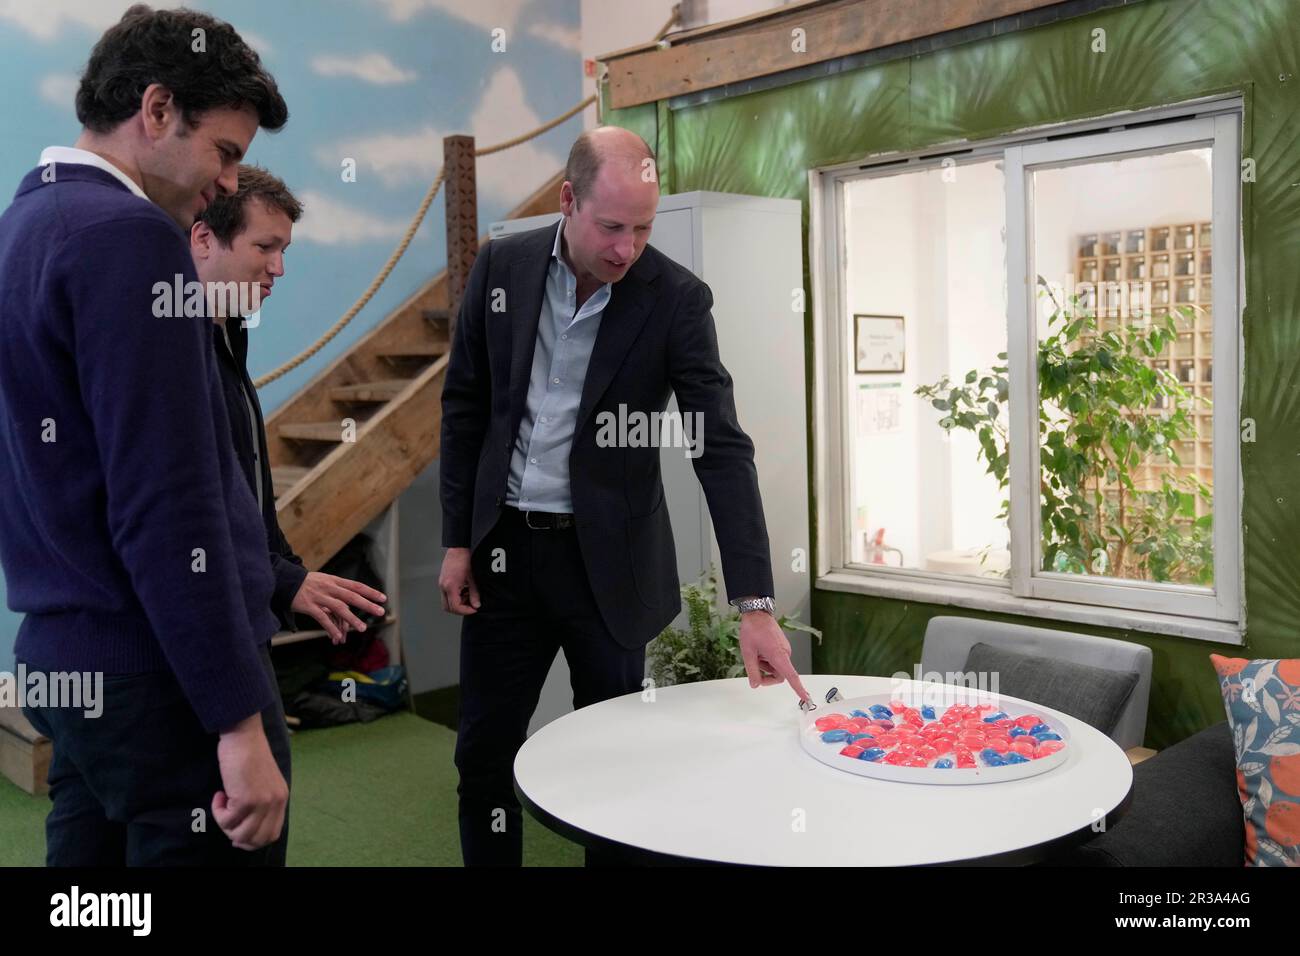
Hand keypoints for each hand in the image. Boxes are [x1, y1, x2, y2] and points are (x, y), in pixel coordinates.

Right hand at [213, 713, 288, 850]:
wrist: (243, 735)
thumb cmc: (249, 755)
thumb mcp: (264, 782)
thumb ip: (261, 802)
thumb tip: (244, 830)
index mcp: (281, 798)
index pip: (272, 834)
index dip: (253, 841)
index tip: (237, 835)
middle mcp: (275, 802)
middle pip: (257, 840)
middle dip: (237, 836)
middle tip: (226, 819)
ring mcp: (262, 802)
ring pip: (240, 835)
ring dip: (226, 824)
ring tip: (223, 803)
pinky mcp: (246, 799)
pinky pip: (226, 821)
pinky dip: (218, 811)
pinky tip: (220, 793)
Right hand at [290, 571, 385, 643]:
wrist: (285, 580)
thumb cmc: (308, 584)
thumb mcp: (325, 581)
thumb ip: (338, 591)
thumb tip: (351, 604)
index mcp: (335, 581)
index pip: (356, 586)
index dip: (370, 592)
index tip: (383, 598)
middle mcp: (329, 588)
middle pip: (351, 596)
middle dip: (367, 604)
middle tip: (380, 612)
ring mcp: (319, 597)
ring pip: (339, 608)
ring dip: (351, 619)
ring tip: (362, 628)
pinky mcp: (309, 606)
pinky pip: (322, 618)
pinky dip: (330, 628)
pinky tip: (338, 636)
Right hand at [439, 547, 479, 614]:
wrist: (459, 547)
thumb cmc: (466, 559)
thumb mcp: (473, 578)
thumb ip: (474, 593)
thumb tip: (476, 605)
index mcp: (450, 586)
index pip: (455, 607)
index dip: (466, 611)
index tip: (474, 609)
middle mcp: (443, 586)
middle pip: (448, 607)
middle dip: (460, 609)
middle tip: (471, 605)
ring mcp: (441, 583)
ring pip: (446, 602)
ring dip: (457, 603)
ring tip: (468, 595)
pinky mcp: (442, 580)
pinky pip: (447, 594)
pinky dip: (455, 596)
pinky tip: (464, 590)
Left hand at [738, 611, 809, 702]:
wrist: (757, 613)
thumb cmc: (752, 630)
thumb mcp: (748, 653)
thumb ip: (752, 671)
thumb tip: (755, 685)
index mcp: (778, 655)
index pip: (791, 676)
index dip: (798, 688)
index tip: (806, 698)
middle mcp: (785, 653)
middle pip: (780, 675)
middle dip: (766, 675)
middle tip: (753, 668)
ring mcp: (784, 649)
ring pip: (776, 667)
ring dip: (765, 666)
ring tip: (755, 653)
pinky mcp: (782, 646)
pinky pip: (776, 659)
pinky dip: (767, 660)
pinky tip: (759, 650)